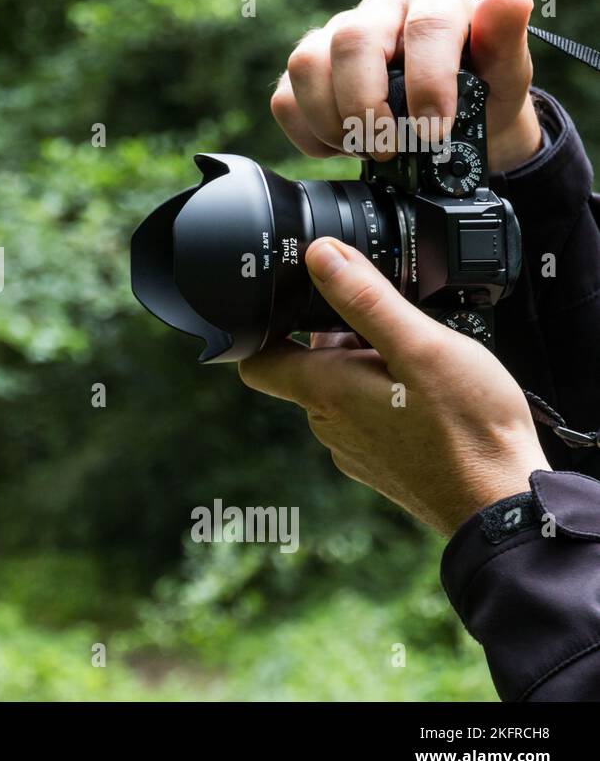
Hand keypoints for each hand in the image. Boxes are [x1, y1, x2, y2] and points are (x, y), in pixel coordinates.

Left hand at [238, 238, 548, 535]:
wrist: (502, 504)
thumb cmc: (467, 429)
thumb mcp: (420, 345)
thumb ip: (365, 298)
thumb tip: (320, 256)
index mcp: (324, 390)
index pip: (257, 360)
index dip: (263, 330)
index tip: (291, 306)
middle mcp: (328, 423)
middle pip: (310, 367)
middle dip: (341, 339)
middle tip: (392, 328)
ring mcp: (353, 448)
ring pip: (343, 390)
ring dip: (371, 366)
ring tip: (420, 362)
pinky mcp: (381, 463)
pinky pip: (370, 416)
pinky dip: (390, 396)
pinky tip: (430, 395)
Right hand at [271, 0, 541, 172]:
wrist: (453, 129)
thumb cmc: (481, 97)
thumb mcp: (508, 76)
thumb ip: (507, 40)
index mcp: (434, 1)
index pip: (425, 25)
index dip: (428, 81)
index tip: (434, 131)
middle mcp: (380, 11)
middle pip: (352, 40)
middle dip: (366, 105)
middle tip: (388, 148)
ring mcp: (336, 37)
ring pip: (307, 64)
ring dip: (330, 120)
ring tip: (362, 148)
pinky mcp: (309, 71)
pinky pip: (284, 97)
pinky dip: (307, 133)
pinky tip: (339, 146)